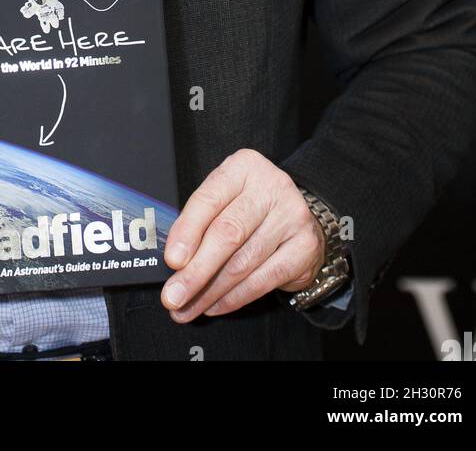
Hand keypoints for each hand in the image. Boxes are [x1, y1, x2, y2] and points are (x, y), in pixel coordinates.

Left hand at [160, 148, 324, 321]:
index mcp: (243, 167)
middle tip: (173, 296)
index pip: (209, 199)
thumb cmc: (248, 207)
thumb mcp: (224, 199)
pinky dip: (234, 298)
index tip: (171, 261)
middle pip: (227, 233)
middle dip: (196, 271)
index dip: (187, 232)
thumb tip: (174, 260)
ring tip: (187, 309)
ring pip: (243, 262)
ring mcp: (292, 217)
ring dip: (210, 292)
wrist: (295, 215)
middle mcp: (271, 187)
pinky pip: (263, 280)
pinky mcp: (304, 248)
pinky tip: (215, 306)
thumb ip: (199, 221)